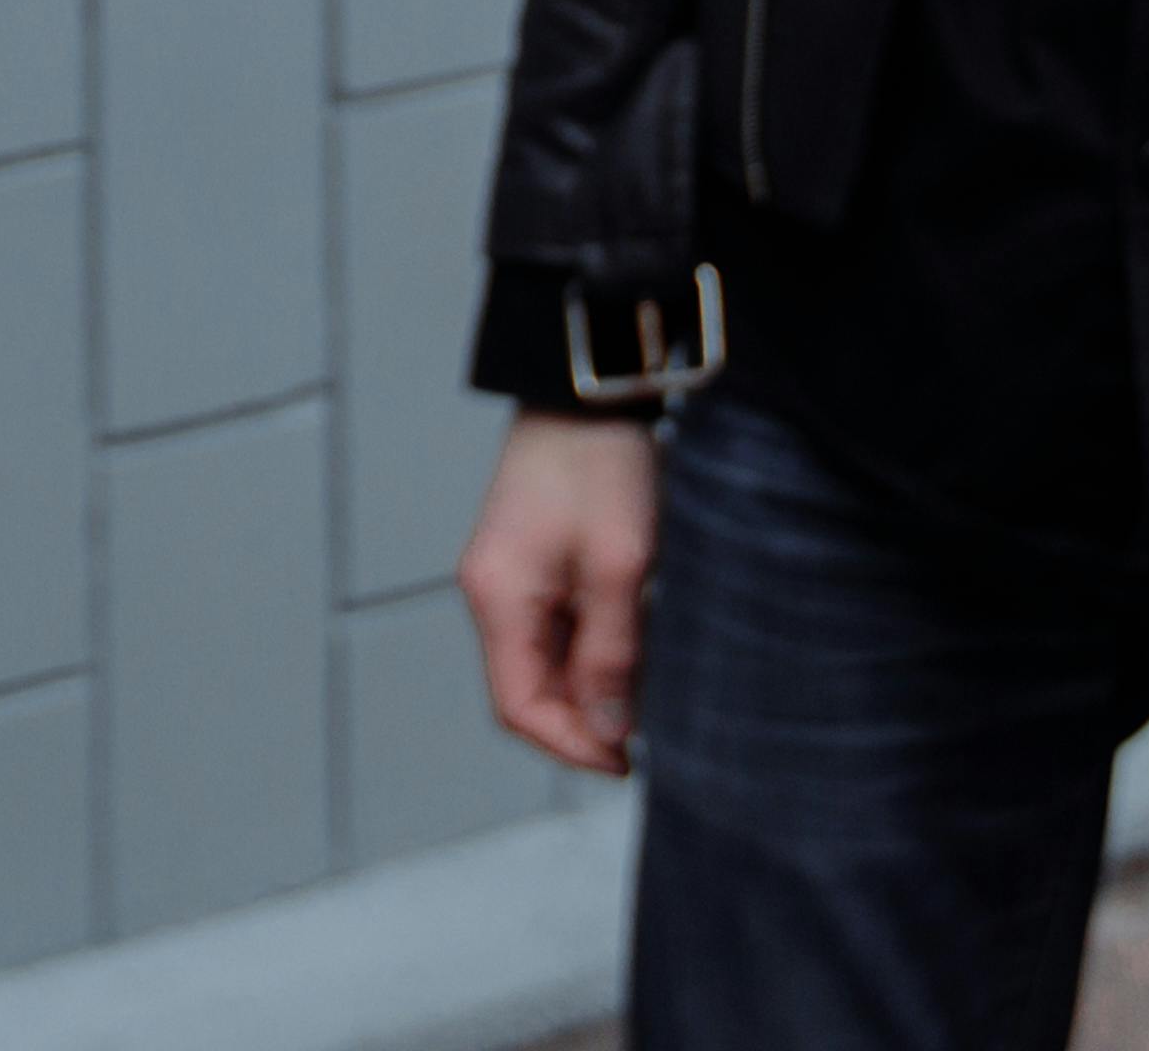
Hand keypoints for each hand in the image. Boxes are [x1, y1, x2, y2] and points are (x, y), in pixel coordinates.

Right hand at [455, 410, 660, 775]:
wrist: (593, 385)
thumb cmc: (603, 463)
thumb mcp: (620, 565)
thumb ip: (611, 654)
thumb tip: (608, 730)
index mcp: (497, 596)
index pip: (518, 707)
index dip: (571, 746)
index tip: (628, 764)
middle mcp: (493, 593)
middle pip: (529, 690)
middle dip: (587, 722)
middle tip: (653, 736)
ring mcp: (512, 578)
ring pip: (548, 663)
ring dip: (595, 686)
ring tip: (655, 691)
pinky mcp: (537, 562)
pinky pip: (560, 630)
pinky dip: (597, 651)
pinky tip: (640, 646)